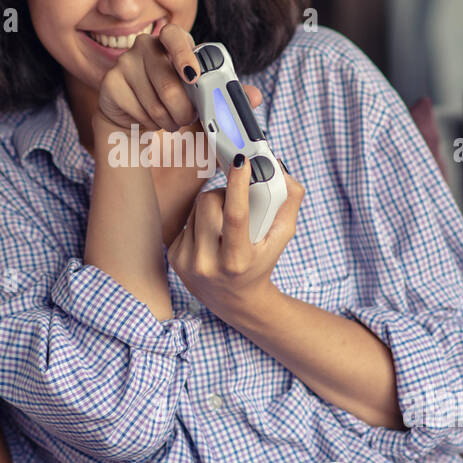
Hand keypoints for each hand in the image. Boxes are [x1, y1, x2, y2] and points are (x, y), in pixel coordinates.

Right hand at [97, 22, 261, 130]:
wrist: (137, 121)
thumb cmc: (174, 104)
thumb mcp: (204, 101)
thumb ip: (228, 97)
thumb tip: (255, 97)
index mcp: (172, 43)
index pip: (175, 35)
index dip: (184, 54)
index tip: (193, 76)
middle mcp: (145, 47)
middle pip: (168, 82)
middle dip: (183, 110)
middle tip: (188, 118)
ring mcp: (124, 63)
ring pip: (155, 102)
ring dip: (168, 120)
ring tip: (169, 120)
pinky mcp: (110, 84)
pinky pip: (137, 110)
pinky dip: (149, 124)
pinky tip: (148, 120)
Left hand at [166, 155, 304, 318]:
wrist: (236, 301)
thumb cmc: (261, 264)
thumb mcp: (281, 238)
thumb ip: (289, 203)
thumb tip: (281, 169)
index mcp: (236, 261)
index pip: (235, 216)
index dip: (238, 185)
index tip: (241, 161)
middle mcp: (208, 264)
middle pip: (209, 202)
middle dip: (223, 193)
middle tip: (235, 200)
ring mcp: (187, 262)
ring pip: (195, 208)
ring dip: (211, 206)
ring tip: (224, 222)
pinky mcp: (174, 258)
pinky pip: (186, 221)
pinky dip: (200, 220)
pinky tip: (210, 234)